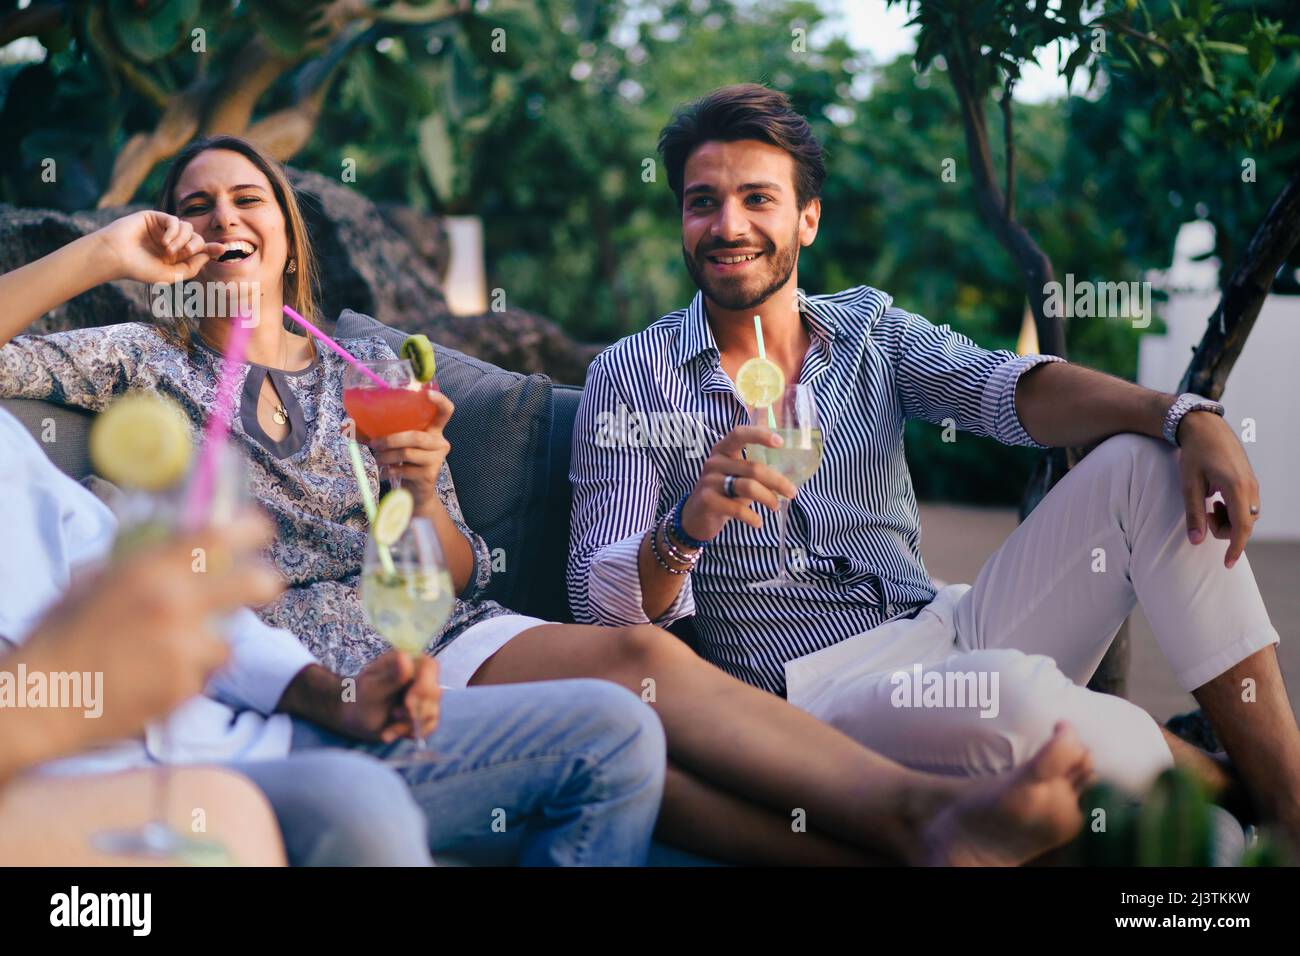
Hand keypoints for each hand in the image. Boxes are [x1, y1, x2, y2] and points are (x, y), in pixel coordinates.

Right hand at [15, 511, 282, 750]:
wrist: (42, 700)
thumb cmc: (59, 637)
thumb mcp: (92, 582)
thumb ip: (139, 562)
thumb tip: (177, 543)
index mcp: (149, 572)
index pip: (218, 536)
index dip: (249, 529)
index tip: (261, 530)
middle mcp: (175, 606)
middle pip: (255, 584)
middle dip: (263, 582)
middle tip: (263, 584)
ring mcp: (185, 650)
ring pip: (226, 640)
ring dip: (208, 644)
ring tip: (166, 652)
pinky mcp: (185, 689)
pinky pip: (204, 675)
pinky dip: (188, 675)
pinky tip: (152, 677)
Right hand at [93, 210, 225, 285]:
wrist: (115, 256)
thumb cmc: (139, 269)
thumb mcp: (170, 274)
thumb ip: (191, 267)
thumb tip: (209, 255)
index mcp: (175, 256)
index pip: (198, 250)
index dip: (211, 248)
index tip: (223, 249)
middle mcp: (171, 241)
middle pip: (196, 238)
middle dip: (195, 246)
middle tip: (182, 253)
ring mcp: (163, 228)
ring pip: (188, 228)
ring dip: (183, 240)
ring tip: (168, 250)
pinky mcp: (154, 217)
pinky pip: (174, 220)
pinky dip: (174, 231)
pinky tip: (165, 242)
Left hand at [336, 650, 441, 743]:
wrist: (354, 719)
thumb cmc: (358, 700)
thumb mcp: (370, 690)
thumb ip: (390, 677)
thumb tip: (406, 658)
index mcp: (404, 661)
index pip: (429, 667)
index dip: (423, 686)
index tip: (408, 704)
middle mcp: (417, 675)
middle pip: (434, 691)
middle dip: (415, 710)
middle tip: (394, 715)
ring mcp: (423, 694)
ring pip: (432, 711)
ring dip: (408, 725)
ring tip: (386, 729)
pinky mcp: (424, 711)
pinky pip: (429, 725)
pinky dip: (409, 732)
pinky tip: (391, 732)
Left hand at [355, 390, 454, 515]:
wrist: (415, 492)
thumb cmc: (404, 462)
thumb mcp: (394, 444)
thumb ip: (376, 433)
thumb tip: (346, 426)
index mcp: (434, 429)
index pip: (445, 411)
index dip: (440, 401)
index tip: (427, 393)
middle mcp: (439, 442)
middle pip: (415, 436)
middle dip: (390, 440)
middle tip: (374, 444)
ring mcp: (436, 459)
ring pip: (407, 453)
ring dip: (386, 456)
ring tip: (377, 459)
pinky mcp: (429, 475)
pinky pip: (404, 470)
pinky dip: (389, 471)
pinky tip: (385, 472)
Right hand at [679, 424, 797, 541]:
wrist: (695, 517)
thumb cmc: (723, 494)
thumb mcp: (736, 477)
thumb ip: (755, 473)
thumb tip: (787, 477)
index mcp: (722, 450)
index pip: (739, 434)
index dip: (760, 435)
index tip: (780, 442)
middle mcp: (714, 461)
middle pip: (753, 468)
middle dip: (777, 481)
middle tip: (792, 492)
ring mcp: (709, 480)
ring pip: (748, 487)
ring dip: (768, 498)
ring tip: (775, 506)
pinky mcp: (707, 500)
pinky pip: (737, 508)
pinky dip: (752, 517)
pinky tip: (758, 522)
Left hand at [1176, 411, 1259, 567]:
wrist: (1205, 428)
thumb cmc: (1194, 455)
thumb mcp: (1189, 485)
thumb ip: (1193, 514)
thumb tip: (1196, 541)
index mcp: (1236, 488)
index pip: (1242, 527)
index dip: (1235, 548)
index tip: (1227, 564)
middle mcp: (1250, 487)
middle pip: (1245, 525)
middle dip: (1225, 530)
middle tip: (1206, 515)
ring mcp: (1253, 483)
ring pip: (1248, 516)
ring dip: (1230, 520)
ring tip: (1210, 505)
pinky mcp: (1250, 481)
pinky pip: (1247, 506)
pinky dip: (1234, 511)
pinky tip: (1217, 500)